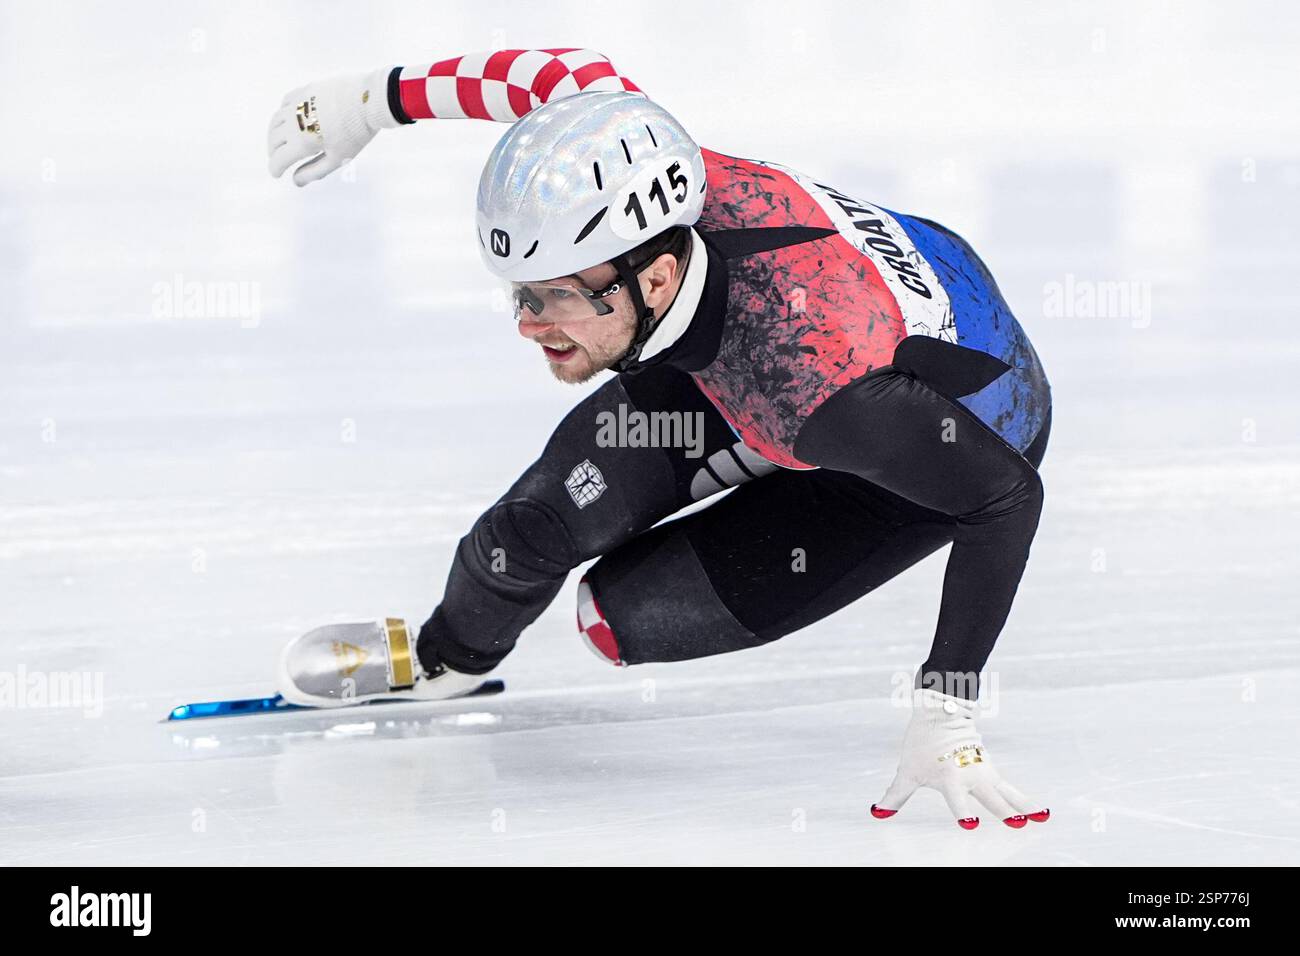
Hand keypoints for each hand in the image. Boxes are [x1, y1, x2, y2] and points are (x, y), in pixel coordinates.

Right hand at [267, 67, 399, 185]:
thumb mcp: (337, 158)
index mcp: (302, 142)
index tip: (277, 174)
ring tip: (282, 142)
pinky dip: (282, 114)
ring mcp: (298, 104)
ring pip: (275, 121)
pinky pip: (285, 103)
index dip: (275, 169)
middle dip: (273, 153)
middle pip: (273, 140)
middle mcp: (294, 122)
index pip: (278, 159)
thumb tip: (295, 181)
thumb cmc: (355, 133)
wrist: (368, 101)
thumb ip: (314, 171)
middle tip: (279, 160)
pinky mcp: (304, 90)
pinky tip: (290, 120)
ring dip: (274, 134)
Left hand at [871, 688, 1049, 828]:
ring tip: (1042, 819)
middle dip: (1003, 811)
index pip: (957, 800)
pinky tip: (1039, 813)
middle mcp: (970, 776)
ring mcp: (984, 771)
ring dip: (1024, 806)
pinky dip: (1023, 800)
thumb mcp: (906, 772)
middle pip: (989, 797)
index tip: (970, 825)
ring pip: (1007, 792)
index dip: (963, 812)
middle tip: (1017, 824)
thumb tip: (876, 813)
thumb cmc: (920, 745)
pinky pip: (1010, 788)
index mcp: (950, 778)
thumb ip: (895, 796)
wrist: (939, 710)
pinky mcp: (991, 769)